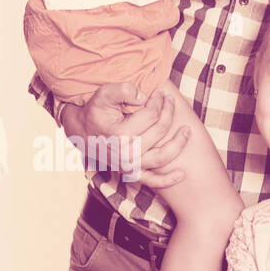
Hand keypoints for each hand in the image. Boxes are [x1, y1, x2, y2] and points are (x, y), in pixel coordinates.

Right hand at [63, 84, 189, 187]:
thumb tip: (144, 96)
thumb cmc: (95, 111)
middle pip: (159, 131)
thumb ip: (123, 90)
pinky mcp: (130, 173)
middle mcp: (125, 153)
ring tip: (187, 130)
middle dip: (168, 112)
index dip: (158, 101)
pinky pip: (151, 181)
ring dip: (178, 143)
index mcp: (119, 134)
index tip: (160, 92)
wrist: (82, 132)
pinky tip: (181, 174)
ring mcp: (129, 165)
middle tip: (171, 101)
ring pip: (162, 156)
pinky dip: (167, 180)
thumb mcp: (104, 94)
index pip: (151, 115)